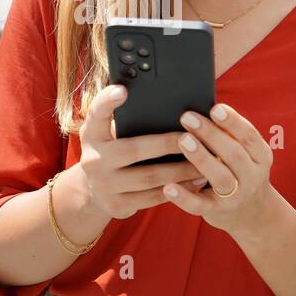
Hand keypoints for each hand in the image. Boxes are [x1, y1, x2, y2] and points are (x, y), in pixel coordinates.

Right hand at [75, 84, 205, 219]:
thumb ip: (129, 113)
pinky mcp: (117, 205)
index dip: (107, 101)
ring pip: (150, 177)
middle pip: (134, 150)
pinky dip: (178, 188)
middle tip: (194, 137)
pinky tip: (196, 180)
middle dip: (167, 144)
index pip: (97, 113)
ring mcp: (104, 185)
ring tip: (204, 161)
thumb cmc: (114, 148)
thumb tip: (165, 93)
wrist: (95, 189)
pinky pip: (153, 197)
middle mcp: (93, 160)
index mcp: (91, 134)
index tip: (123, 90)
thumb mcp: (110, 129)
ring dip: (180, 169)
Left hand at [162, 102, 272, 236]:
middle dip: (211, 134)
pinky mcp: (216, 212)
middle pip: (234, 154)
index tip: (215, 108)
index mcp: (261, 157)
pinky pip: (200, 205)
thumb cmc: (239, 171)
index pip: (249, 137)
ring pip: (221, 178)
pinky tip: (168, 187)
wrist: (251, 214)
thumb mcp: (245, 153)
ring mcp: (235, 196)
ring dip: (201, 158)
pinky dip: (184, 197)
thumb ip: (229, 135)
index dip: (233, 122)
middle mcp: (252, 177)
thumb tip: (200, 109)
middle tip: (188, 117)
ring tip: (183, 140)